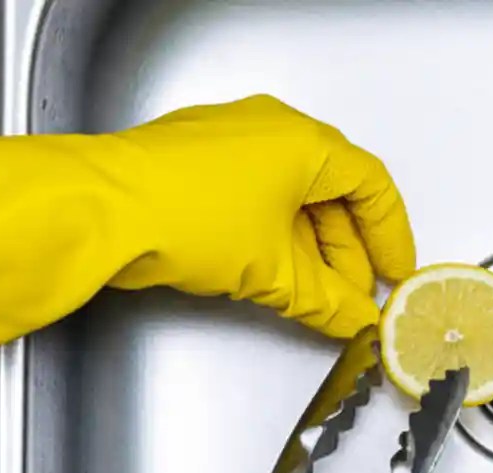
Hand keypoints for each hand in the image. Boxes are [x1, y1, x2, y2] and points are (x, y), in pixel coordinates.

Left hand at [0, 94, 414, 381]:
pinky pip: (255, 200)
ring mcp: (228, 143)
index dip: (391, 236)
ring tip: (314, 298)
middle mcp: (268, 130)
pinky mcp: (194, 164)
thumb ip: (328, 302)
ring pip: (291, 199)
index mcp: (303, 141)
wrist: (97, 212)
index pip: (371, 186)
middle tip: (354, 297)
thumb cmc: (184, 214)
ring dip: (309, 251)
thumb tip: (355, 321)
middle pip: (333, 194)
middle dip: (348, 252)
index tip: (395, 274)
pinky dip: (273, 238)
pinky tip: (271, 276)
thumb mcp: (275, 272)